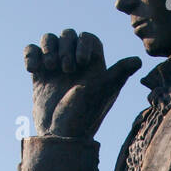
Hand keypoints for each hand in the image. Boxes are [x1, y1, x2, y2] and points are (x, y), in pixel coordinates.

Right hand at [25, 29, 140, 139]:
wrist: (59, 135)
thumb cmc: (84, 116)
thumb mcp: (103, 91)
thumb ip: (119, 72)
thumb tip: (139, 60)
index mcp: (93, 67)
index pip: (88, 38)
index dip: (83, 43)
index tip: (81, 61)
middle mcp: (75, 65)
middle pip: (67, 35)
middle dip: (65, 47)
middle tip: (66, 70)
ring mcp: (56, 69)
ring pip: (49, 39)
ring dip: (48, 47)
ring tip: (49, 67)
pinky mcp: (39, 75)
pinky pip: (32, 52)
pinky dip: (30, 55)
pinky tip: (33, 70)